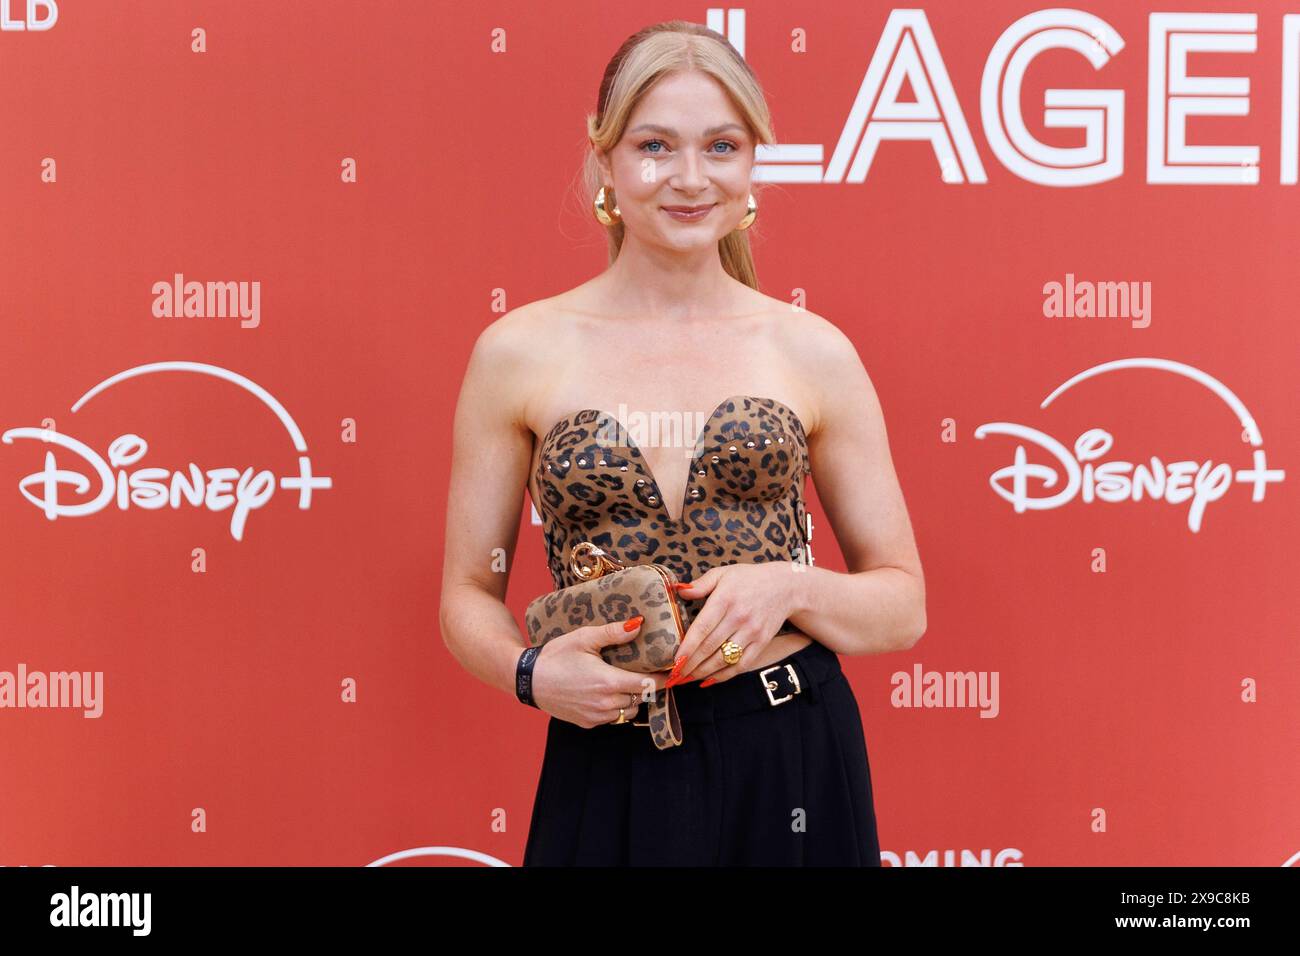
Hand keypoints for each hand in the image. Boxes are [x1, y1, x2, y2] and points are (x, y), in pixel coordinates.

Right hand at [530, 617, 669, 727]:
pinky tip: (607, 693)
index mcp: (608, 682)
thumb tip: (638, 624)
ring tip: (626, 682)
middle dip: (647, 687)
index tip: (670, 671)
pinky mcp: (588, 723)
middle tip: (647, 671)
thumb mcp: (583, 638)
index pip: (648, 685)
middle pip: (641, 698)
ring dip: (632, 699)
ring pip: (629, 711)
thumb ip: (612, 633)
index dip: (662, 679)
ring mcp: (597, 716)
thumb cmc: (555, 656)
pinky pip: (613, 719)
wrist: (528, 680)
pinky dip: (616, 708)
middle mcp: (606, 704)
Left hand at [668, 562, 798, 686]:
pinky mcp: (762, 642)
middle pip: (710, 647)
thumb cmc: (749, 579)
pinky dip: (725, 675)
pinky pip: (741, 664)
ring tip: (688, 679)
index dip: (687, 647)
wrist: (785, 587)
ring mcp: (751, 632)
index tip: (675, 660)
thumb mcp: (723, 574)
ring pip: (724, 659)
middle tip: (675, 675)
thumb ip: (701, 584)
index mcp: (725, 599)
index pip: (702, 628)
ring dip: (704, 672)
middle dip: (690, 664)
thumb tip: (680, 591)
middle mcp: (738, 617)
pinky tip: (710, 680)